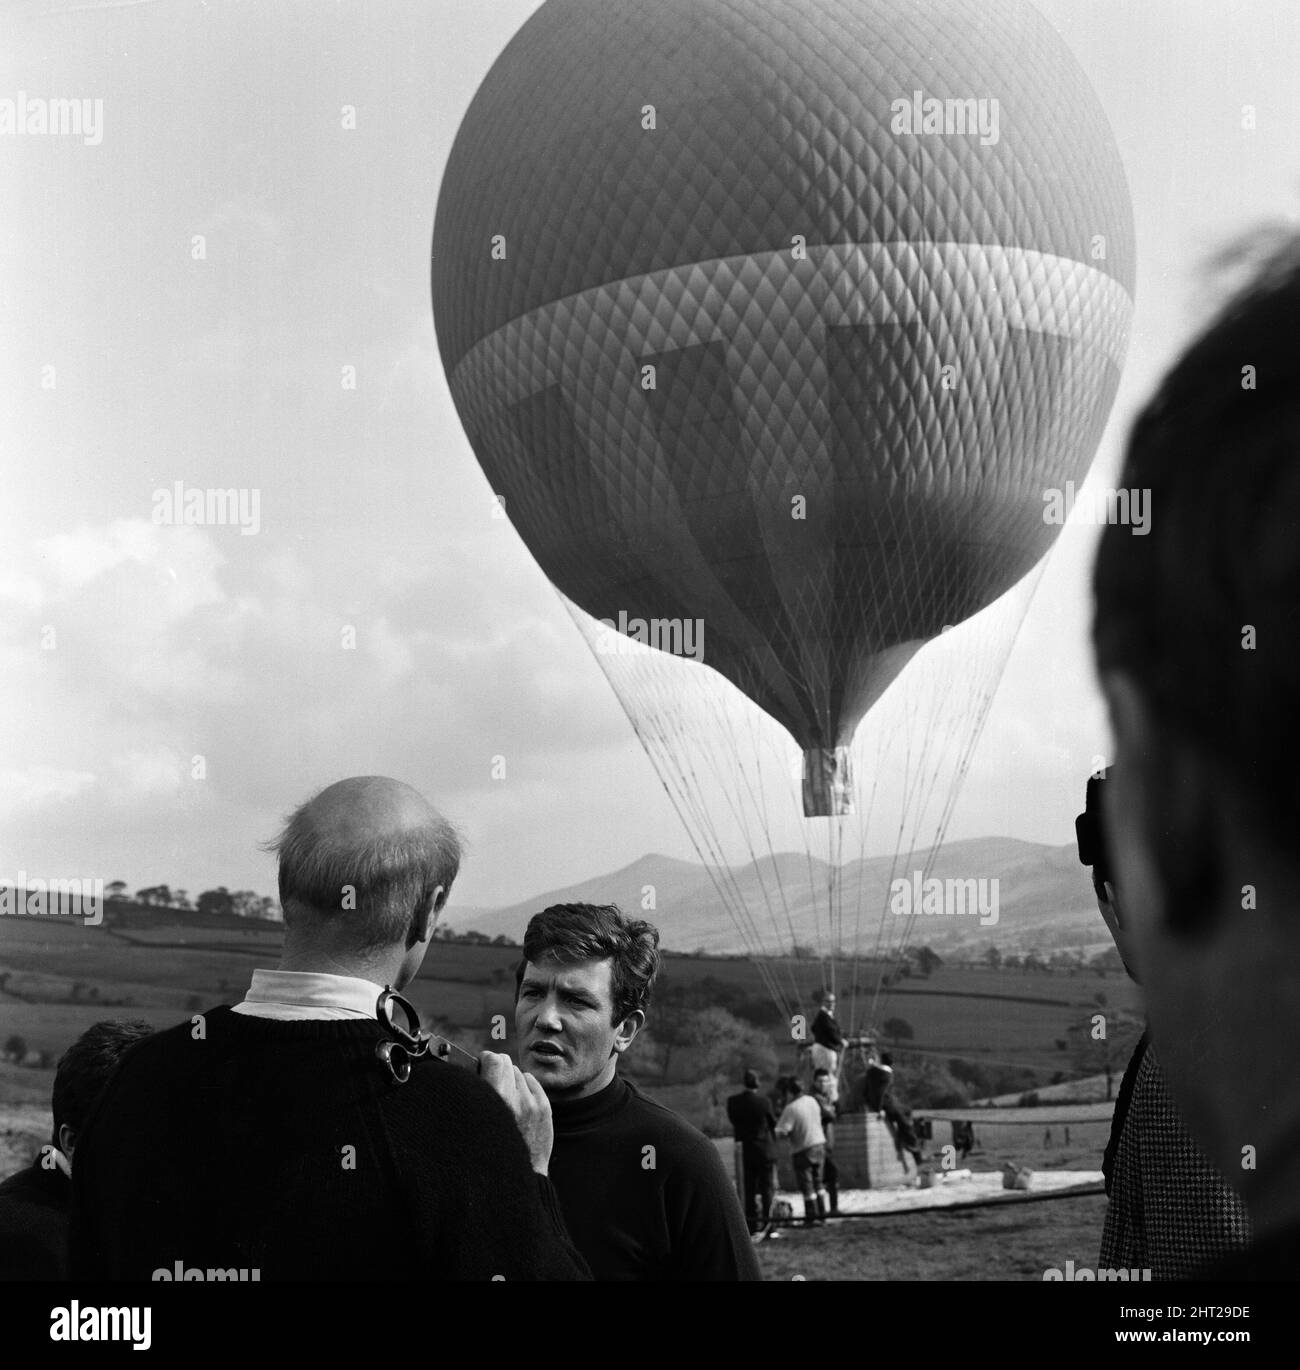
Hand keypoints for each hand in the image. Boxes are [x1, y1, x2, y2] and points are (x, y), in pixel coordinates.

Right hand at [479, 1051, 553, 1174]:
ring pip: (518, 1073)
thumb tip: (474, 1070)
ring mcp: (531, 1103)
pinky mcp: (544, 1107)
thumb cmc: (492, 1149)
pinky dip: (524, 1086)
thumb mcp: (476, 1124)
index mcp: (493, 1102)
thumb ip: (475, 1097)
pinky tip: (518, 1100)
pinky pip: (531, 1080)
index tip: (482, 1063)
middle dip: (498, 1068)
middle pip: (506, 1063)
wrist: (520, 1174)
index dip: (486, 1059)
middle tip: (493, 1080)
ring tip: (506, 1096)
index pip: (494, 1060)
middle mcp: (513, 1100)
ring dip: (511, 1080)